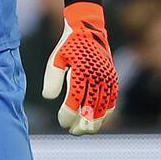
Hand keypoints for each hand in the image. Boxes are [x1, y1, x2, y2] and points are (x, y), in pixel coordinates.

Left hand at [42, 0, 118, 133]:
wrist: (88, 28)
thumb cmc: (68, 46)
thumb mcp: (56, 59)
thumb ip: (53, 78)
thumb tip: (48, 97)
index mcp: (82, 73)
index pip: (75, 102)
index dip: (68, 115)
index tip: (62, 122)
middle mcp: (97, 77)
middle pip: (92, 110)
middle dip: (82, 124)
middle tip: (72, 131)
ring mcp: (107, 78)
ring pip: (104, 109)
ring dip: (95, 123)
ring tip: (83, 130)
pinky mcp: (113, 78)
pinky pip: (112, 101)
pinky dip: (106, 113)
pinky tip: (97, 120)